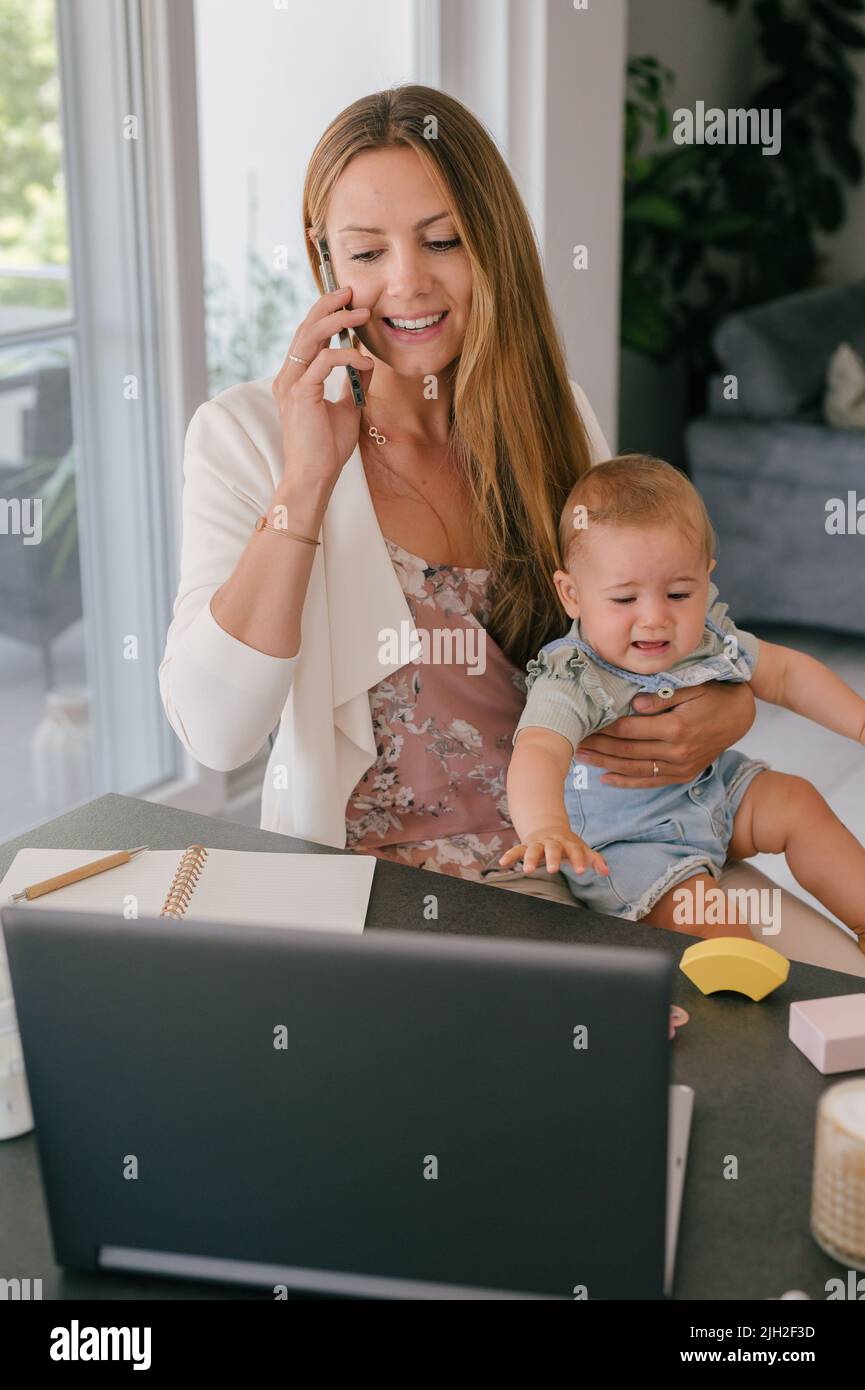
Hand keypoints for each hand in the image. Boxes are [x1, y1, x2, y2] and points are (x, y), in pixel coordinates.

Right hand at [271, 285, 374, 488]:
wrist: (315, 475)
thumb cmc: (327, 447)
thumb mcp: (348, 407)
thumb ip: (354, 381)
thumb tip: (367, 359)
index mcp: (296, 378)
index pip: (308, 335)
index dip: (326, 313)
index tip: (349, 301)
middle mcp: (288, 376)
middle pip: (306, 327)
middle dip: (329, 305)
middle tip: (352, 292)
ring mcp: (291, 384)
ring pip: (310, 336)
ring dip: (337, 321)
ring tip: (361, 312)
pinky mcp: (301, 394)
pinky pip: (324, 361)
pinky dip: (346, 356)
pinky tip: (364, 360)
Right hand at [498, 825, 608, 877]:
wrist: (547, 827)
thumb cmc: (568, 843)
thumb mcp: (582, 849)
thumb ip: (594, 859)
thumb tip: (607, 872)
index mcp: (568, 843)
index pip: (575, 851)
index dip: (578, 860)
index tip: (581, 871)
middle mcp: (552, 842)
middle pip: (553, 849)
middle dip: (553, 859)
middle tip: (552, 870)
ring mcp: (538, 843)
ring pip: (533, 850)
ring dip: (530, 859)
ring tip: (527, 870)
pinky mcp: (526, 846)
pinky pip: (516, 850)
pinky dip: (510, 856)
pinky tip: (502, 863)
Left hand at [575, 681, 755, 787]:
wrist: (741, 716)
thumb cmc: (714, 694)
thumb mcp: (693, 686)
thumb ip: (663, 696)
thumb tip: (635, 703)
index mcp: (676, 727)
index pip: (629, 729)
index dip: (603, 727)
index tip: (583, 723)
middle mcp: (676, 751)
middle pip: (626, 751)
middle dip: (597, 746)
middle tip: (572, 741)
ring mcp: (679, 767)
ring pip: (634, 769)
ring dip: (605, 764)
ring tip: (581, 757)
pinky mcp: (682, 775)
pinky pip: (649, 782)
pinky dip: (626, 782)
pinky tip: (605, 779)